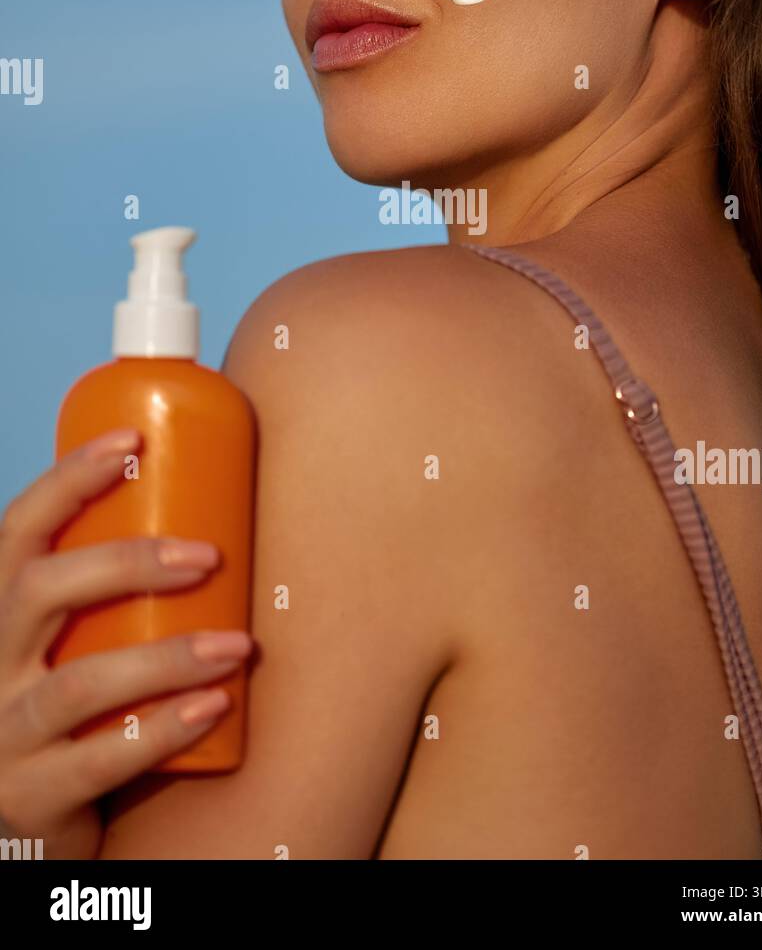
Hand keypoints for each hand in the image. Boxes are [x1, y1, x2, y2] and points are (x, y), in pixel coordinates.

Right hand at [0, 430, 252, 859]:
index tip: (134, 439)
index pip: (19, 529)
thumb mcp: (71, 639)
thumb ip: (111, 590)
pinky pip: (99, 759)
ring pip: (77, 684)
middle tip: (210, 556)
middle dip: (128, 563)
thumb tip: (214, 509)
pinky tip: (216, 706)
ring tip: (238, 645)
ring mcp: (2, 734)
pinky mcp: (30, 796)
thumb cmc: (71, 709)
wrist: (28, 822)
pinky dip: (163, 730)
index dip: (69, 478)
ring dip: (168, 658)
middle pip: (40, 592)